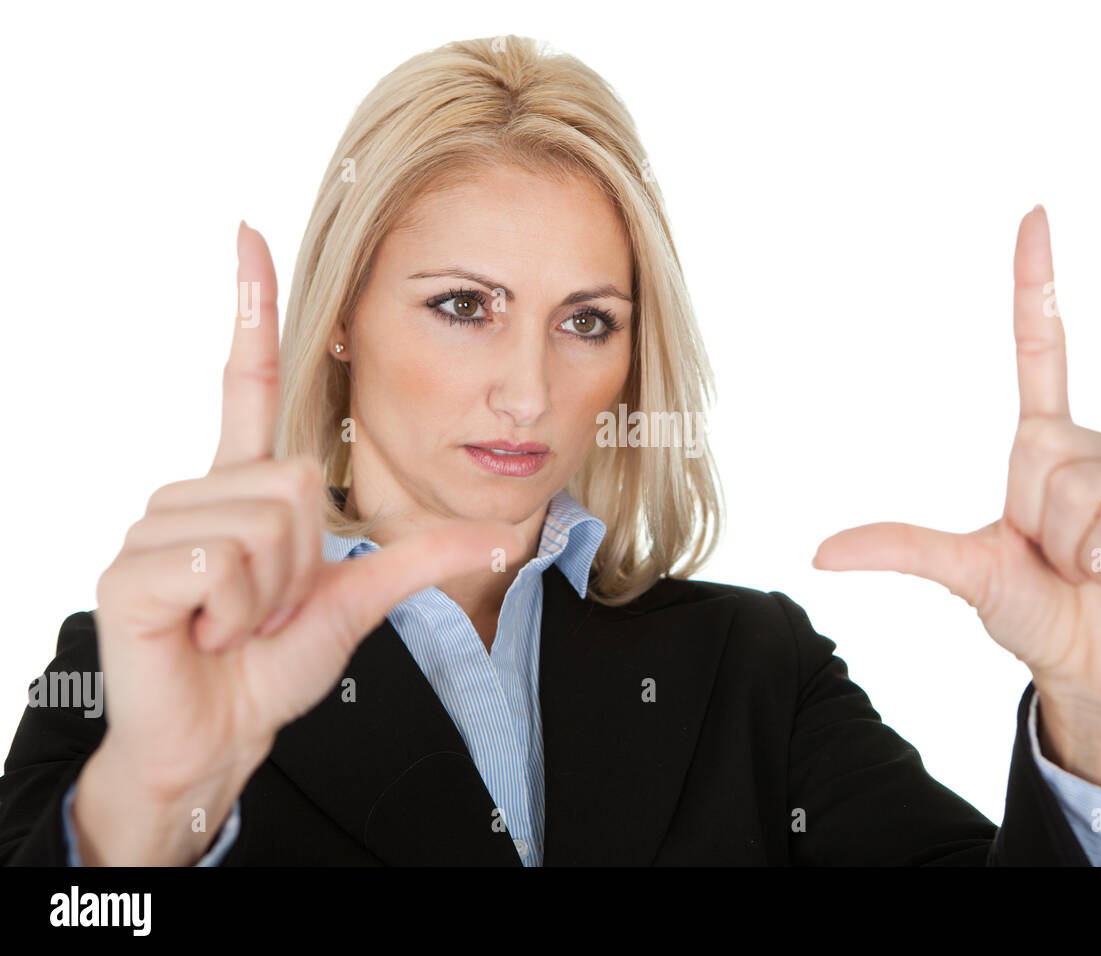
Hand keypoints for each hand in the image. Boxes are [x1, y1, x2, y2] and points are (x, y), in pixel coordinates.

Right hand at [88, 222, 521, 827]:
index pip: (246, 382)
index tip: (249, 235)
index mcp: (246, 490)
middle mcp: (198, 493)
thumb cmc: (270, 665)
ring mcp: (158, 525)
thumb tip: (498, 538)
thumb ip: (418, 559)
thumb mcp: (357, 603)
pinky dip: (237, 611)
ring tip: (235, 621)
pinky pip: (225, 560)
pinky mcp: (132, 568)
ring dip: (271, 594)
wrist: (216, 734)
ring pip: (266, 523)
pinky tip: (207, 632)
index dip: (252, 309)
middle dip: (303, 561)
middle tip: (268, 605)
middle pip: (296, 481)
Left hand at [812, 206, 1100, 792]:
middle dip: (1028, 514)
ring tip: (1086, 569)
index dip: (1036, 289)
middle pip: (1039, 444)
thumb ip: (901, 549)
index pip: (1042, 352)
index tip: (1033, 218)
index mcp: (1046, 449)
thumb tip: (820, 552)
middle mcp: (1097, 451)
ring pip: (1080, 484)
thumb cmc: (1034, 611)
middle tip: (1048, 554)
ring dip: (1068, 545)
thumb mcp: (963, 573)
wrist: (1092, 672)